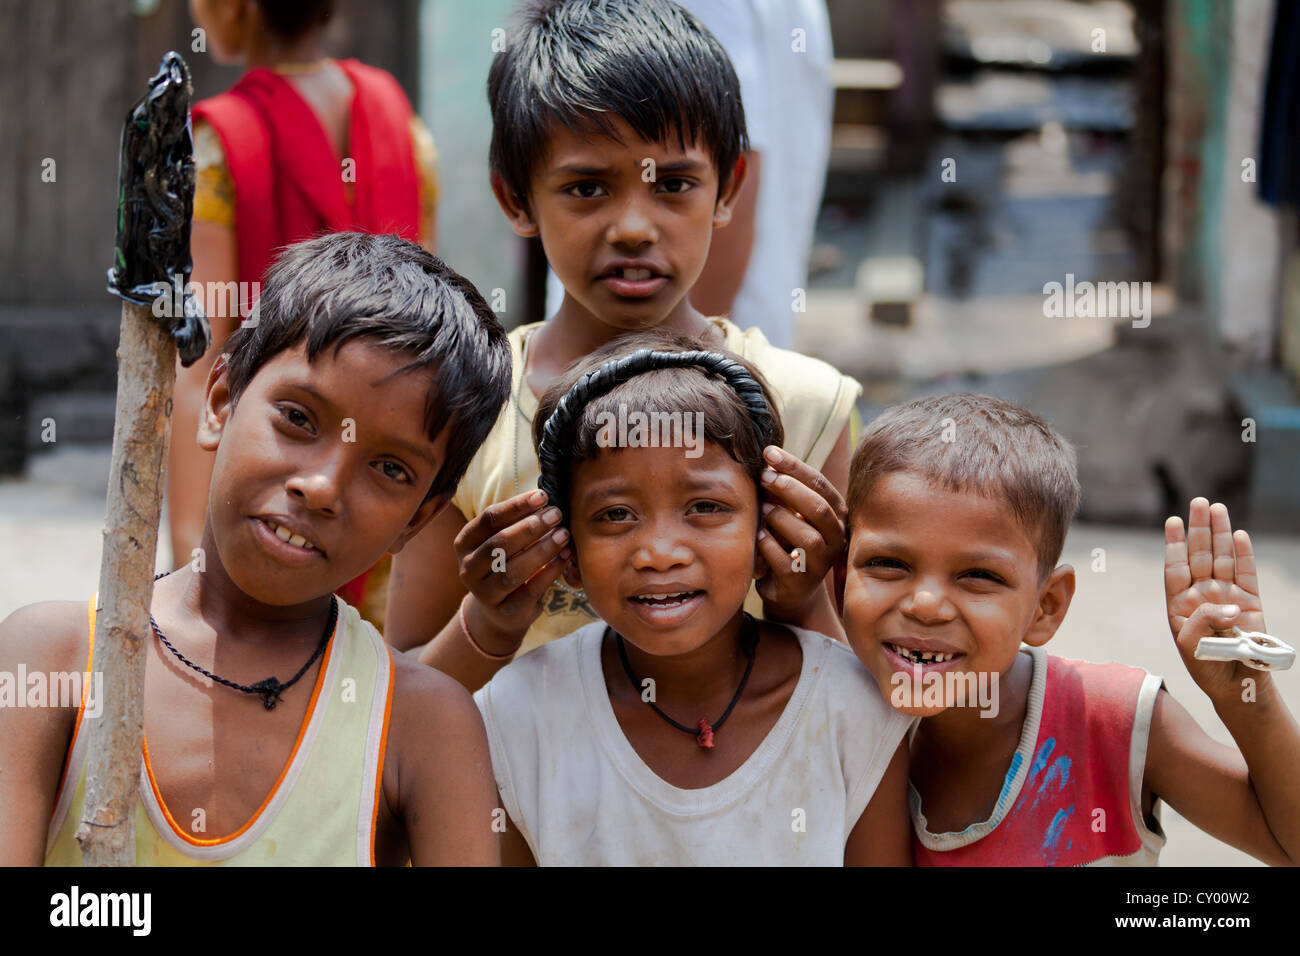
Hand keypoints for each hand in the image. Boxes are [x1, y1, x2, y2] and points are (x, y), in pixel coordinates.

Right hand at [454, 490, 570, 651]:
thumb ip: (515, 522)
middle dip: (531, 527)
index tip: (542, 496)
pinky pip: (530, 590)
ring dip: (542, 549)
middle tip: (557, 514)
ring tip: (563, 535)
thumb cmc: (504, 564)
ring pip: (513, 570)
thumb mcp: (501, 541)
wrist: (499, 611)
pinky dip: (550, 571)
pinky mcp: (505, 611)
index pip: (489, 519)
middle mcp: (468, 568)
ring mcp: (484, 593)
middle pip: (499, 543)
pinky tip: (565, 557)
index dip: (516, 506)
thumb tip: (545, 498)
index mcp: (465, 543)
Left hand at [754, 446, 846, 617]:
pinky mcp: (801, 581)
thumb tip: (767, 459)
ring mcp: (821, 562)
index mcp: (836, 514)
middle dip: (790, 489)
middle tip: (764, 476)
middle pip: (818, 508)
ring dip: (781, 518)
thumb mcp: (792, 512)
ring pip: (807, 537)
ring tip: (763, 509)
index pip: (820, 484)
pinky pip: (786, 561)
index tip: (769, 453)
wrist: (790, 588)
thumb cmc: (789, 540)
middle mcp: (836, 537)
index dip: (794, 467)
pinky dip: (770, 546)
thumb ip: (786, 490)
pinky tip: (759, 536)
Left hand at [1164, 498, 1267, 705]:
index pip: (1176, 567)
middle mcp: (1203, 594)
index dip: (1174, 544)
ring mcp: (1227, 596)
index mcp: (1180, 603)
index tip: (1172, 521)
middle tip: (1197, 501)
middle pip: (1199, 554)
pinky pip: (1246, 574)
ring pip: (1222, 558)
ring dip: (1220, 533)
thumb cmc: (1206, 666)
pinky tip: (1238, 535)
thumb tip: (1228, 605)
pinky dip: (1243, 555)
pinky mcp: (1251, 603)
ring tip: (1216, 508)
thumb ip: (1203, 621)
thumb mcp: (1192, 645)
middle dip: (1198, 528)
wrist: (1236, 685)